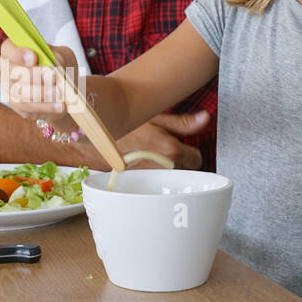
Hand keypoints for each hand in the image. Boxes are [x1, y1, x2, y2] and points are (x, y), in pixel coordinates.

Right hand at [0, 39, 79, 124]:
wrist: (63, 90)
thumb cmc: (58, 67)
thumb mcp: (61, 56)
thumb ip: (57, 57)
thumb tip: (53, 63)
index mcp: (15, 51)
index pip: (8, 49)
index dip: (18, 53)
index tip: (34, 57)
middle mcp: (8, 70)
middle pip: (13, 74)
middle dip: (33, 76)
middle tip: (52, 77)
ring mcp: (10, 89)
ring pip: (21, 94)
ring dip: (42, 94)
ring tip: (59, 93)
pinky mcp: (18, 107)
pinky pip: (28, 108)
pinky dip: (46, 107)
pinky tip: (59, 105)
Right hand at [79, 111, 210, 169]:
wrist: (96, 141)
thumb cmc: (124, 126)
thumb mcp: (155, 118)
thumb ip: (183, 122)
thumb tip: (205, 118)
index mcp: (171, 150)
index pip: (197, 158)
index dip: (190, 151)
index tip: (181, 146)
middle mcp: (164, 168)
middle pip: (186, 169)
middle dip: (180, 160)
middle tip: (165, 149)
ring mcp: (152, 178)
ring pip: (172, 177)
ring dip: (167, 168)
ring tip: (153, 155)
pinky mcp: (140, 184)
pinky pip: (156, 182)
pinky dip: (154, 175)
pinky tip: (145, 163)